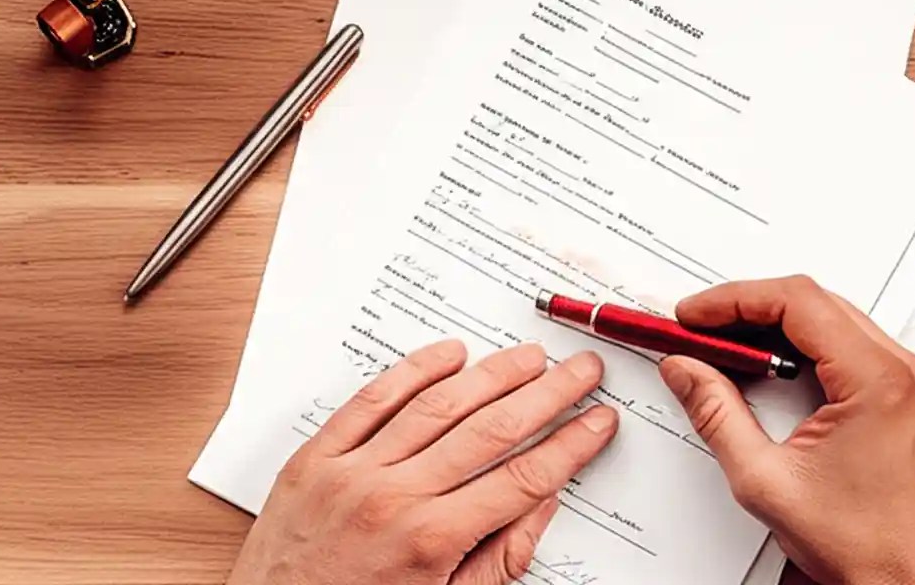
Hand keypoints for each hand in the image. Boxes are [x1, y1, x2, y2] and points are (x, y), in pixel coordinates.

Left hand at [227, 339, 617, 584]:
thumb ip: (499, 559)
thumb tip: (542, 503)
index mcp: (431, 542)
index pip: (523, 478)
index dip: (570, 445)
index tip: (598, 421)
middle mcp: (394, 498)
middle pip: (490, 430)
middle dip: (546, 395)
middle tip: (581, 370)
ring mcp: (351, 472)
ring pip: (437, 405)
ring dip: (492, 374)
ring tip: (530, 356)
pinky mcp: (316, 458)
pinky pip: (370, 400)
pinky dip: (413, 371)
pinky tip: (449, 355)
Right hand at [659, 277, 914, 584]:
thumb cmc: (862, 547)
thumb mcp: (765, 479)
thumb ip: (715, 413)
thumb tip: (685, 370)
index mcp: (879, 382)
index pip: (798, 302)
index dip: (735, 299)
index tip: (696, 313)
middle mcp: (907, 371)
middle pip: (816, 303)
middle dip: (749, 309)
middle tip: (700, 329)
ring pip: (834, 319)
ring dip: (777, 327)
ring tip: (728, 349)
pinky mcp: (913, 395)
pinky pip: (854, 346)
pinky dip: (807, 348)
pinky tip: (771, 369)